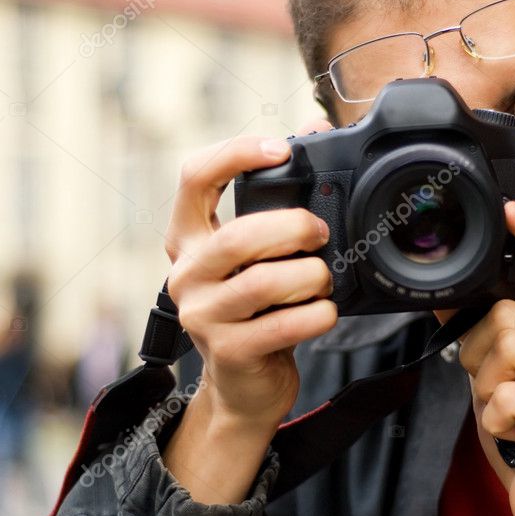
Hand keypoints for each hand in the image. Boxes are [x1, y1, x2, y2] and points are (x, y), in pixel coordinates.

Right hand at [161, 120, 337, 504]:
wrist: (244, 387)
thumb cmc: (257, 310)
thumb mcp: (259, 257)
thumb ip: (279, 203)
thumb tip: (317, 128)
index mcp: (189, 239)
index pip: (193, 178)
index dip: (235, 154)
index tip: (281, 149)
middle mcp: (186, 274)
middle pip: (238, 235)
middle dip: (292, 228)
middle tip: (319, 234)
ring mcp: (203, 315)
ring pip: (262, 282)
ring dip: (309, 276)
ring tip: (323, 280)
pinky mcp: (228, 352)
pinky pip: (281, 326)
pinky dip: (316, 315)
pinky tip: (325, 312)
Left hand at [453, 200, 514, 515]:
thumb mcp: (504, 374)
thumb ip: (488, 334)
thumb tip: (447, 295)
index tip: (513, 210)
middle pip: (506, 314)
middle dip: (479, 353)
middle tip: (495, 388)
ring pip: (502, 347)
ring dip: (485, 387)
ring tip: (508, 411)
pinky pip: (506, 395)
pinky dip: (495, 419)